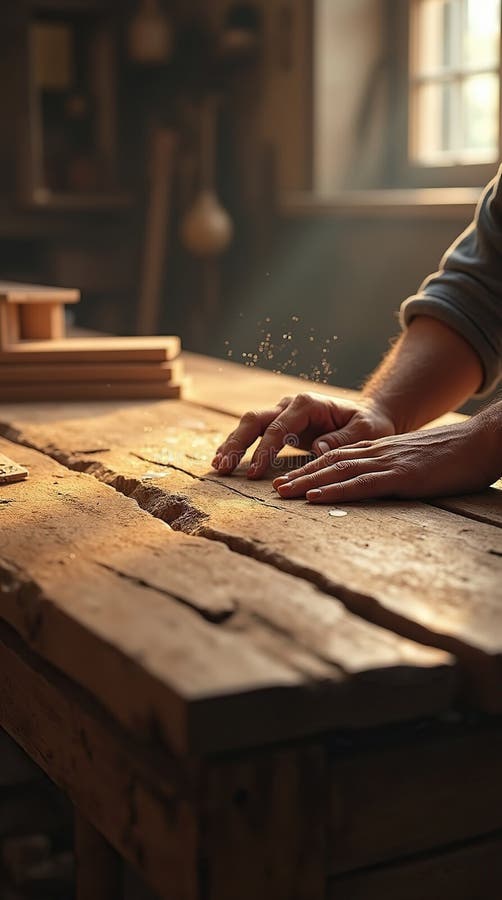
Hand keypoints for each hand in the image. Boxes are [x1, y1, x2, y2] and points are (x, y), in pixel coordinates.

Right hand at [211, 391, 395, 477]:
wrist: (368, 417)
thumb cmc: (368, 425)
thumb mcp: (365, 431)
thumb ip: (342, 439)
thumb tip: (317, 448)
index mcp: (307, 404)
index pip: (279, 427)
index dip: (264, 450)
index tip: (255, 472)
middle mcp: (290, 405)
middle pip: (254, 420)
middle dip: (237, 443)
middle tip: (223, 466)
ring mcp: (283, 414)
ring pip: (249, 425)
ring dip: (232, 444)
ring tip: (217, 465)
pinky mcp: (280, 426)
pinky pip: (255, 434)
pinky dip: (239, 446)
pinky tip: (225, 461)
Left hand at [273, 411, 501, 502]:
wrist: (485, 441)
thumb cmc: (459, 456)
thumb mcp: (422, 463)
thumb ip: (400, 471)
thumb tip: (387, 485)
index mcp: (384, 449)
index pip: (339, 456)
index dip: (312, 467)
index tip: (291, 479)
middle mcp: (380, 452)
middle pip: (330, 462)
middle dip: (300, 475)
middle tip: (274, 489)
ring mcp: (389, 462)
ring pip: (338, 471)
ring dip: (307, 482)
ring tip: (282, 493)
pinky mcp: (402, 476)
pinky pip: (361, 483)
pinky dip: (334, 490)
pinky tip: (315, 498)